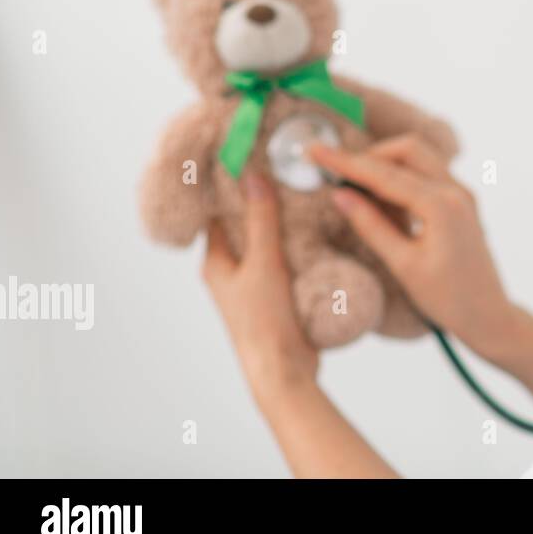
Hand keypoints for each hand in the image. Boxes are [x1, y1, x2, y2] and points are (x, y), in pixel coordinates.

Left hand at [202, 171, 318, 402]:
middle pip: (244, 228)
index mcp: (216, 264)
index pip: (218, 215)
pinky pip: (284, 262)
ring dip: (282, 226)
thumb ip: (261, 220)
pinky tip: (316, 232)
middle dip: (261, 204)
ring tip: (302, 197)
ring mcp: (254, 286)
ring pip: (266, 245)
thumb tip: (253, 178)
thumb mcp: (263, 263)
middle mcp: (231, 274)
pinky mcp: (276, 297)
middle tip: (283, 174)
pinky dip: (296, 246)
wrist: (282, 370)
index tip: (249, 163)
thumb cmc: (263, 321)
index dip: (230, 190)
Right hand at [307, 134, 513, 358]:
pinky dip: (403, 176)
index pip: (385, 174)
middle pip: (407, 150)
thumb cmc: (448, 298)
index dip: (346, 161)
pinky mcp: (462, 201)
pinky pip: (429, 173)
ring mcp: (462, 194)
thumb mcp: (403, 265)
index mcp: (442, 206)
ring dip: (386, 164)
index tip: (316, 151)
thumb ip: (371, 225)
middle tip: (337, 174)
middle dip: (370, 156)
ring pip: (419, 157)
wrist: (489, 314)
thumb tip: (339, 195)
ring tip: (356, 188)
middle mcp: (456, 191)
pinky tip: (383, 199)